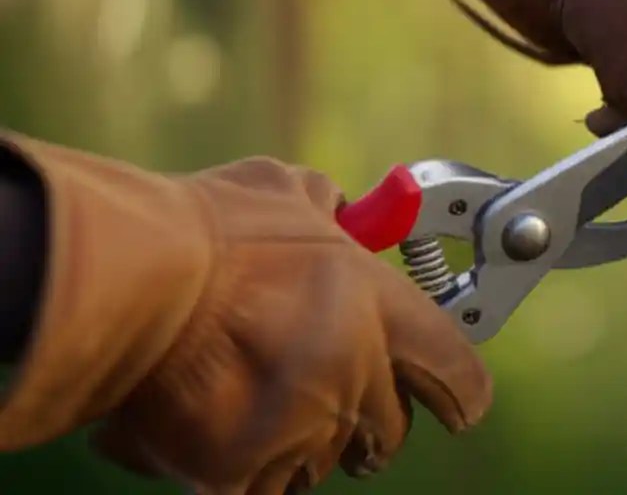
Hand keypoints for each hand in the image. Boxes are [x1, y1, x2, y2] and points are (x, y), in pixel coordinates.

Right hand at [0, 139, 489, 494]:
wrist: (133, 281)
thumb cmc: (210, 228)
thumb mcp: (289, 192)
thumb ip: (332, 210)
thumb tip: (346, 212)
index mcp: (381, 311)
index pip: (458, 373)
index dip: (461, 392)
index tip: (461, 404)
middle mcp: (355, 378)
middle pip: (389, 431)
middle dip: (367, 419)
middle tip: (332, 396)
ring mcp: (302, 433)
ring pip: (321, 464)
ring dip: (300, 442)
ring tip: (254, 399)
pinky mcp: (242, 475)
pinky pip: (262, 490)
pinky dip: (242, 471)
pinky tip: (212, 429)